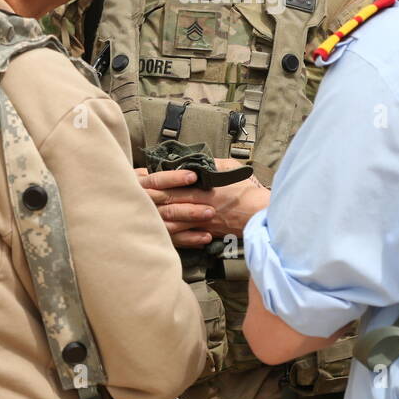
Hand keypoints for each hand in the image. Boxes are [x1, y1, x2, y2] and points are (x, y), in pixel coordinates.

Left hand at [138, 160, 269, 244]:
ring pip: (173, 223)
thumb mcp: (230, 168)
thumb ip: (212, 164)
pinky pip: (186, 236)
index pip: (174, 186)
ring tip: (143, 216)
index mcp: (204, 189)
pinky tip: (162, 233)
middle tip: (136, 197)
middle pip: (169, 204)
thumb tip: (198, 161)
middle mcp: (200, 206)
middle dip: (151, 202)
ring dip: (158, 219)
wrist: (261, 213)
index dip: (157, 184)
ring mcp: (202, 222)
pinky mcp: (207, 233)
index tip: (143, 180)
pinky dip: (173, 235)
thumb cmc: (249, 190)